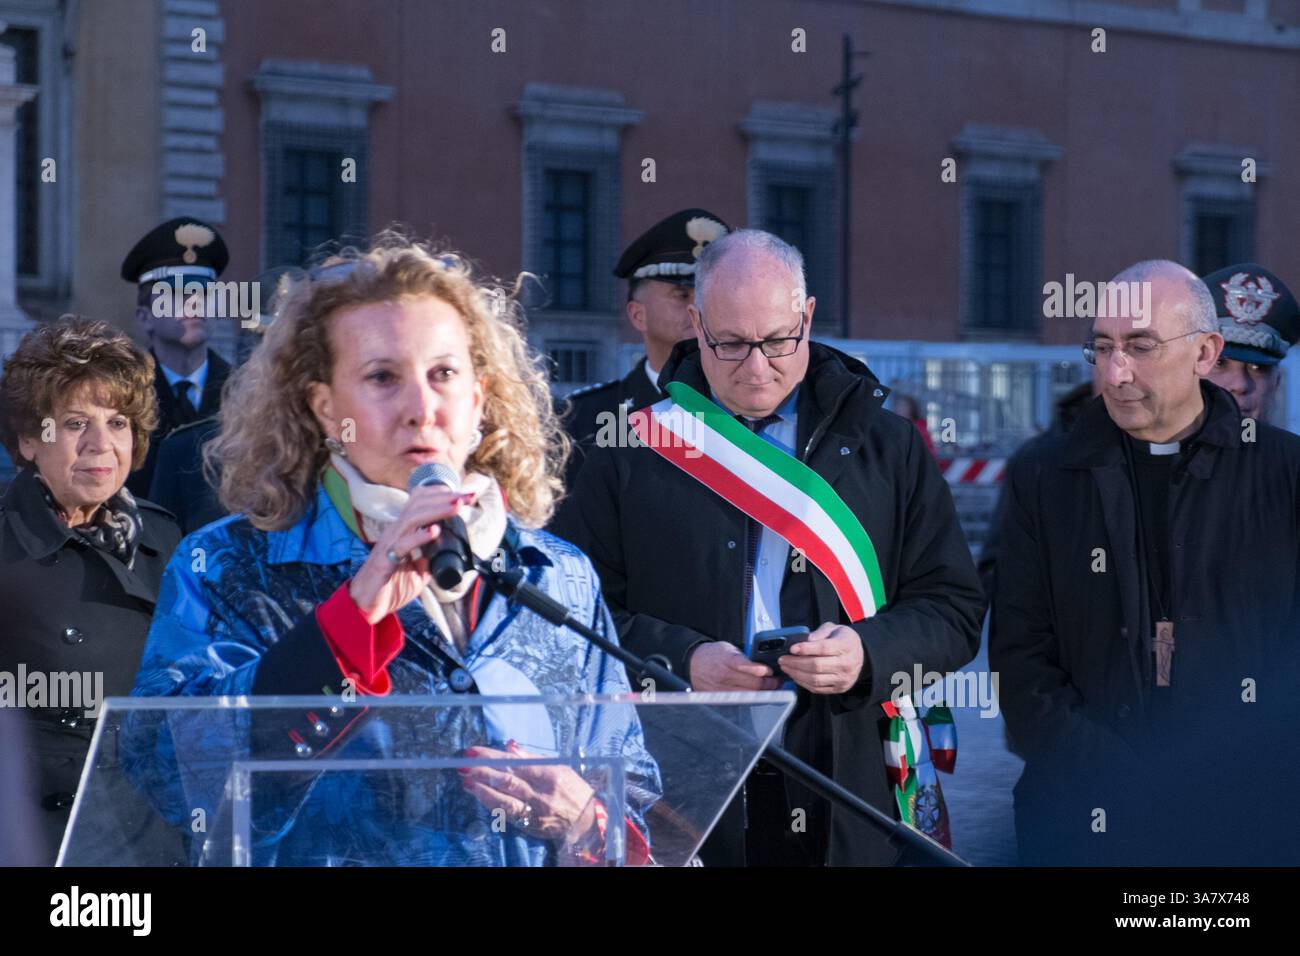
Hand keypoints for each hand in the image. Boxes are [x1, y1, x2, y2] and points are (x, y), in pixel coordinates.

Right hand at [347, 484, 476, 623]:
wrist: (366, 606)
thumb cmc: (389, 586)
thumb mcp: (418, 571)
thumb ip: (430, 558)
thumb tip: (447, 553)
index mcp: (403, 532)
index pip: (420, 502)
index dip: (442, 495)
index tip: (465, 496)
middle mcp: (395, 532)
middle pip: (419, 504)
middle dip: (445, 498)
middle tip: (468, 496)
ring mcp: (389, 544)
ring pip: (412, 518)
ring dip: (437, 510)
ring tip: (457, 506)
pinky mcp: (384, 561)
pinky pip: (402, 545)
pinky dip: (419, 537)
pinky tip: (434, 532)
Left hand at [459, 741, 597, 841]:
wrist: (586, 820)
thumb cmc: (572, 788)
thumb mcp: (558, 766)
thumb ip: (532, 758)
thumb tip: (509, 747)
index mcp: (549, 774)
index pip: (514, 763)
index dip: (492, 757)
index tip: (474, 751)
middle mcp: (541, 793)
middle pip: (507, 780)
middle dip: (482, 771)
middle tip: (463, 765)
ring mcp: (535, 811)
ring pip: (504, 800)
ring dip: (482, 790)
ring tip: (466, 781)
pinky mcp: (530, 825)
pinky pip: (507, 814)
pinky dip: (492, 804)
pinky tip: (479, 796)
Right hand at [689, 641, 782, 691]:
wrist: (693, 663)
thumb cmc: (713, 655)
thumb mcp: (728, 649)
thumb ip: (745, 658)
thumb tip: (765, 666)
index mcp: (727, 660)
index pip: (747, 667)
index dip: (762, 670)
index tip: (771, 670)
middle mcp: (725, 676)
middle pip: (754, 685)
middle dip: (771, 683)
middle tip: (779, 679)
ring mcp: (723, 690)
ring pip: (752, 695)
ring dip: (766, 692)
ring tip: (772, 687)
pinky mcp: (722, 699)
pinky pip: (744, 701)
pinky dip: (755, 697)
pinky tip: (762, 694)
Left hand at [779, 622, 864, 694]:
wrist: (861, 656)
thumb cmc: (843, 640)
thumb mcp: (835, 628)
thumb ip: (821, 632)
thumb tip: (807, 639)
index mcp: (846, 646)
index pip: (823, 648)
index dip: (805, 649)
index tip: (792, 648)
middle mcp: (846, 664)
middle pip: (816, 666)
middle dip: (796, 663)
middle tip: (783, 659)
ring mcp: (843, 678)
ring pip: (815, 679)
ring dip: (796, 674)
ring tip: (786, 667)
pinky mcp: (838, 688)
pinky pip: (817, 689)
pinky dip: (803, 683)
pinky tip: (795, 675)